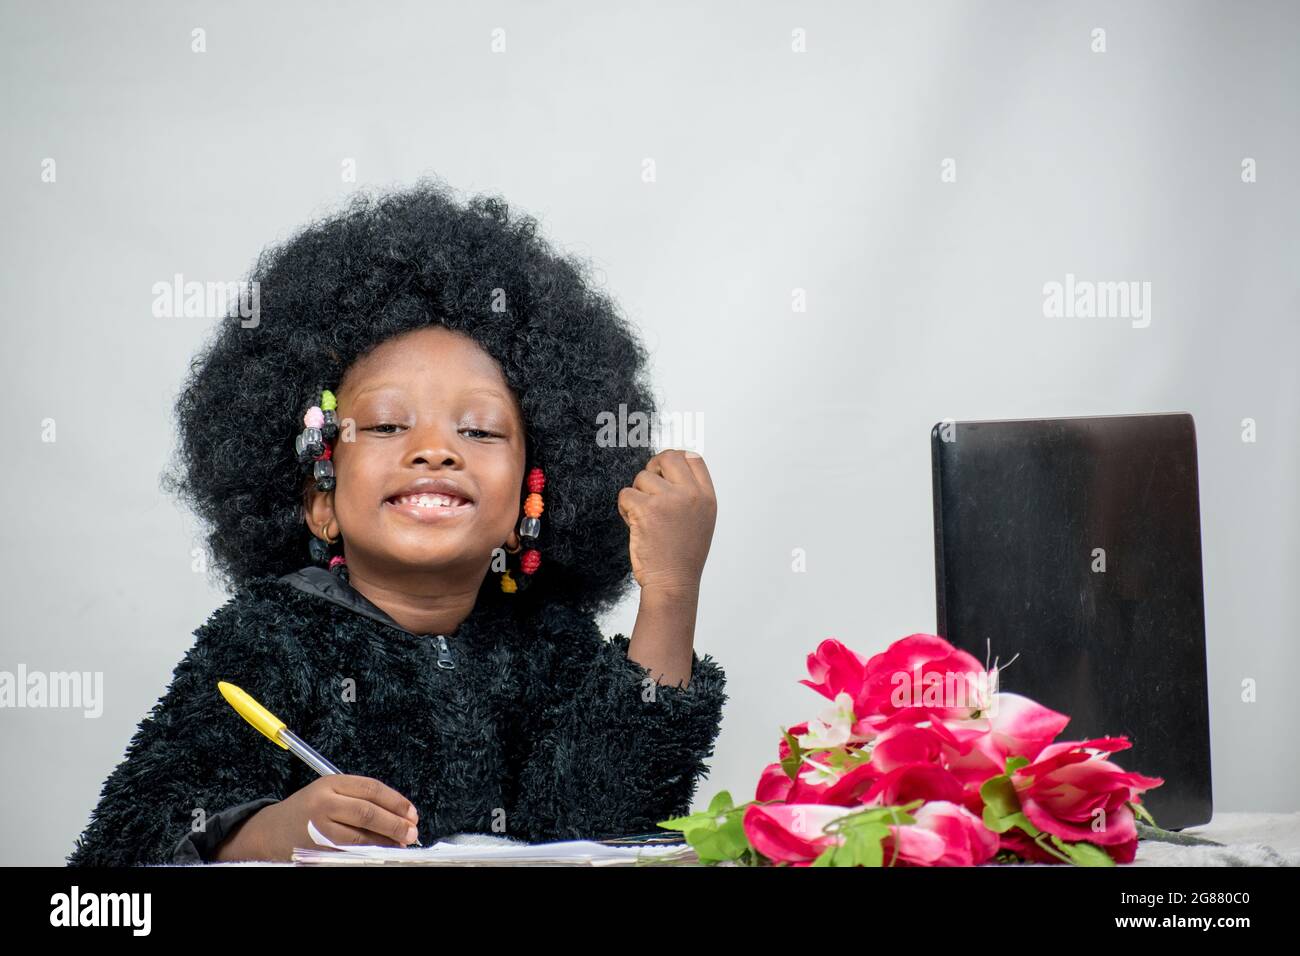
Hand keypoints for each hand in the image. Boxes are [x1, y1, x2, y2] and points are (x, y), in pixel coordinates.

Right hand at [215, 775, 420, 861]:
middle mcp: (323, 803)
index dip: (396, 802)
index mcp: (330, 783)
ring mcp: (318, 828)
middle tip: (412, 833)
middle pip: (367, 812)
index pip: (371, 789)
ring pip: (359, 836)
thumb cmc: (307, 810)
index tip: (412, 813)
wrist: (269, 832)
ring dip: (384, 843)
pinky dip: (367, 854)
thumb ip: (360, 798)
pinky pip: (348, 853)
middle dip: (395, 824)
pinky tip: (379, 854)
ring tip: (400, 846)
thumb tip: (399, 814)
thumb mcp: (330, 792)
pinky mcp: (315, 850)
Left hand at [617, 449, 716, 598]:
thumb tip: (669, 472)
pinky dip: (625, 508)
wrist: (673, 582)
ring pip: (642, 477)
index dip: (675, 460)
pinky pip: (626, 494)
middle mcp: (691, 495)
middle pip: (668, 457)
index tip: (664, 471)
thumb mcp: (700, 521)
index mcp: (707, 497)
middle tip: (647, 488)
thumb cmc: (683, 556)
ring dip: (637, 495)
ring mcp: (669, 500)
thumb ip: (690, 495)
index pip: (693, 458)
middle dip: (653, 468)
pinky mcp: (647, 509)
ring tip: (644, 518)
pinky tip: (635, 525)